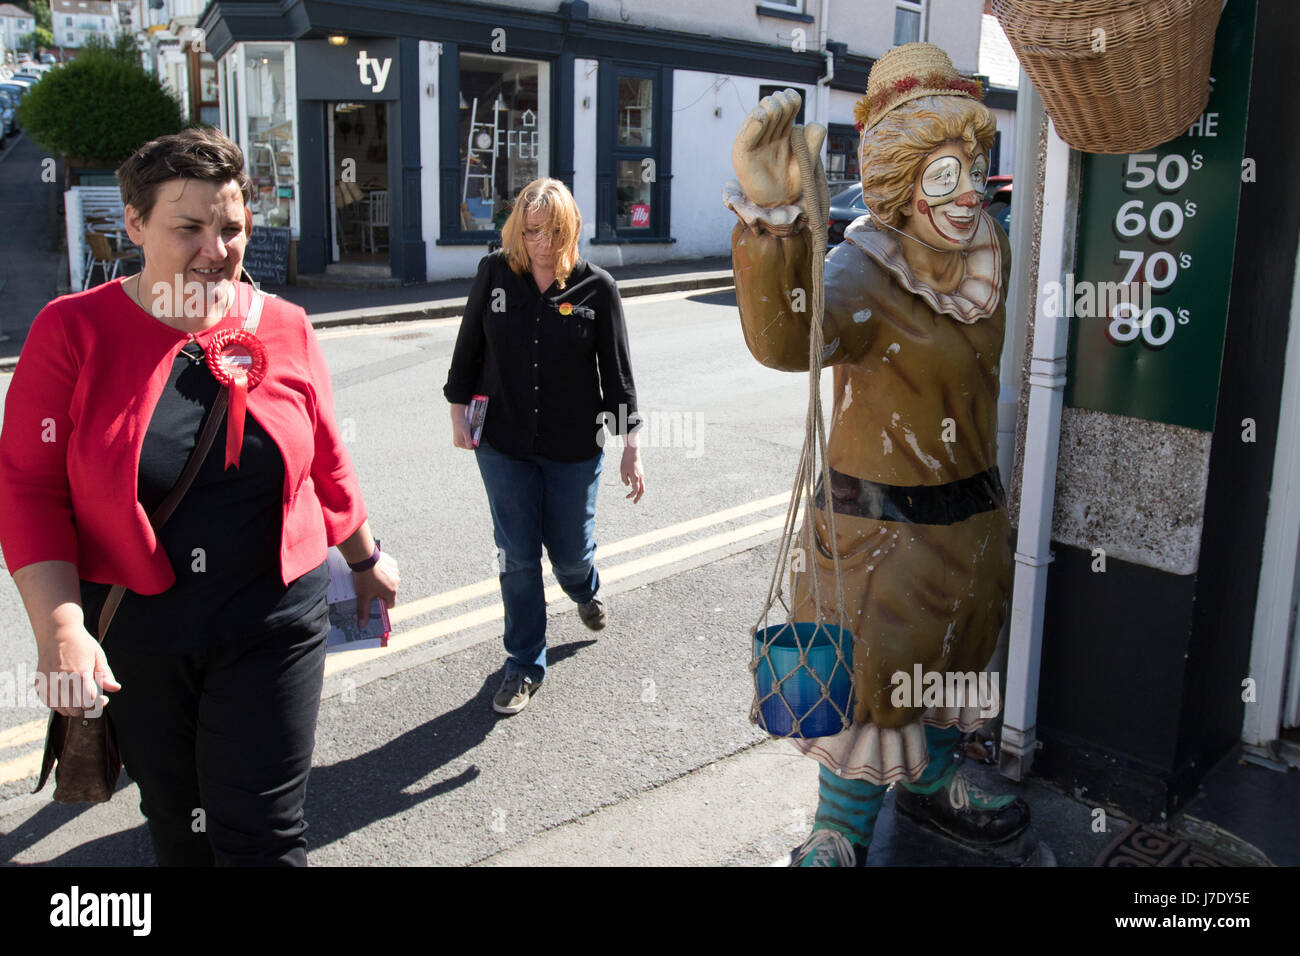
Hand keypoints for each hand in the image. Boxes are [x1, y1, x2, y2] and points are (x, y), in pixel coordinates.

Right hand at [34, 624, 119, 717]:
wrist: (56, 633)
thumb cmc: (81, 644)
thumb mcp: (98, 656)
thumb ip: (106, 675)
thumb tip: (116, 689)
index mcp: (79, 672)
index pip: (89, 701)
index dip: (98, 704)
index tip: (103, 699)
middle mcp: (62, 680)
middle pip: (76, 709)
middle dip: (88, 708)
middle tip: (93, 699)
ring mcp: (49, 683)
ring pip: (64, 709)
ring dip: (75, 708)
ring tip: (81, 698)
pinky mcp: (40, 685)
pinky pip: (51, 705)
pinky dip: (61, 706)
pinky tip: (69, 697)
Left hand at [353, 551, 399, 627]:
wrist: (364, 558)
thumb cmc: (364, 579)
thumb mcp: (362, 596)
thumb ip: (363, 611)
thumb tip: (362, 626)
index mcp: (391, 592)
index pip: (390, 604)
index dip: (382, 604)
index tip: (374, 601)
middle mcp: (397, 583)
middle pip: (390, 592)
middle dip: (381, 592)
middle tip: (370, 588)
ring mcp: (396, 572)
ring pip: (390, 580)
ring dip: (383, 581)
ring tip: (371, 577)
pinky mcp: (393, 563)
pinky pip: (390, 570)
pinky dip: (384, 570)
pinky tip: (375, 569)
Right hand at [450, 404, 474, 449]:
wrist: (458, 418)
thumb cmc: (462, 425)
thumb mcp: (466, 432)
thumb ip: (468, 440)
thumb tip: (470, 447)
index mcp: (458, 443)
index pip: (469, 447)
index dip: (474, 443)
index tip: (475, 437)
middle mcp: (456, 444)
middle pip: (468, 445)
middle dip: (471, 440)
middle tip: (470, 433)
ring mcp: (457, 442)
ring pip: (467, 443)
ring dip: (470, 438)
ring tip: (468, 432)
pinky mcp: (458, 440)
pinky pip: (466, 441)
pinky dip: (468, 437)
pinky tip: (467, 432)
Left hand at [621, 445, 644, 502]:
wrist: (632, 451)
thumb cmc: (626, 461)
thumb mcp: (622, 471)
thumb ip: (624, 480)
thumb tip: (627, 485)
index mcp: (636, 477)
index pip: (635, 490)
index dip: (632, 495)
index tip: (627, 497)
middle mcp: (640, 477)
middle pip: (642, 490)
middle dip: (638, 497)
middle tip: (634, 502)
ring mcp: (642, 474)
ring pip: (642, 486)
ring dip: (638, 492)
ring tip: (632, 495)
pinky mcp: (641, 472)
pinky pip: (640, 481)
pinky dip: (637, 485)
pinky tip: (630, 483)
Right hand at [732, 89, 825, 207]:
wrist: (780, 203)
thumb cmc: (794, 182)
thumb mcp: (809, 159)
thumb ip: (814, 140)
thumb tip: (813, 123)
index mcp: (784, 130)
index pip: (786, 103)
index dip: (791, 98)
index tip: (795, 103)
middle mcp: (768, 132)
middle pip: (773, 104)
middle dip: (781, 102)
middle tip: (787, 111)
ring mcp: (754, 141)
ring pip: (759, 113)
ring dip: (769, 108)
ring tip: (773, 115)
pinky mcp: (742, 153)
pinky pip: (745, 134)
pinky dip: (753, 122)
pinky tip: (761, 117)